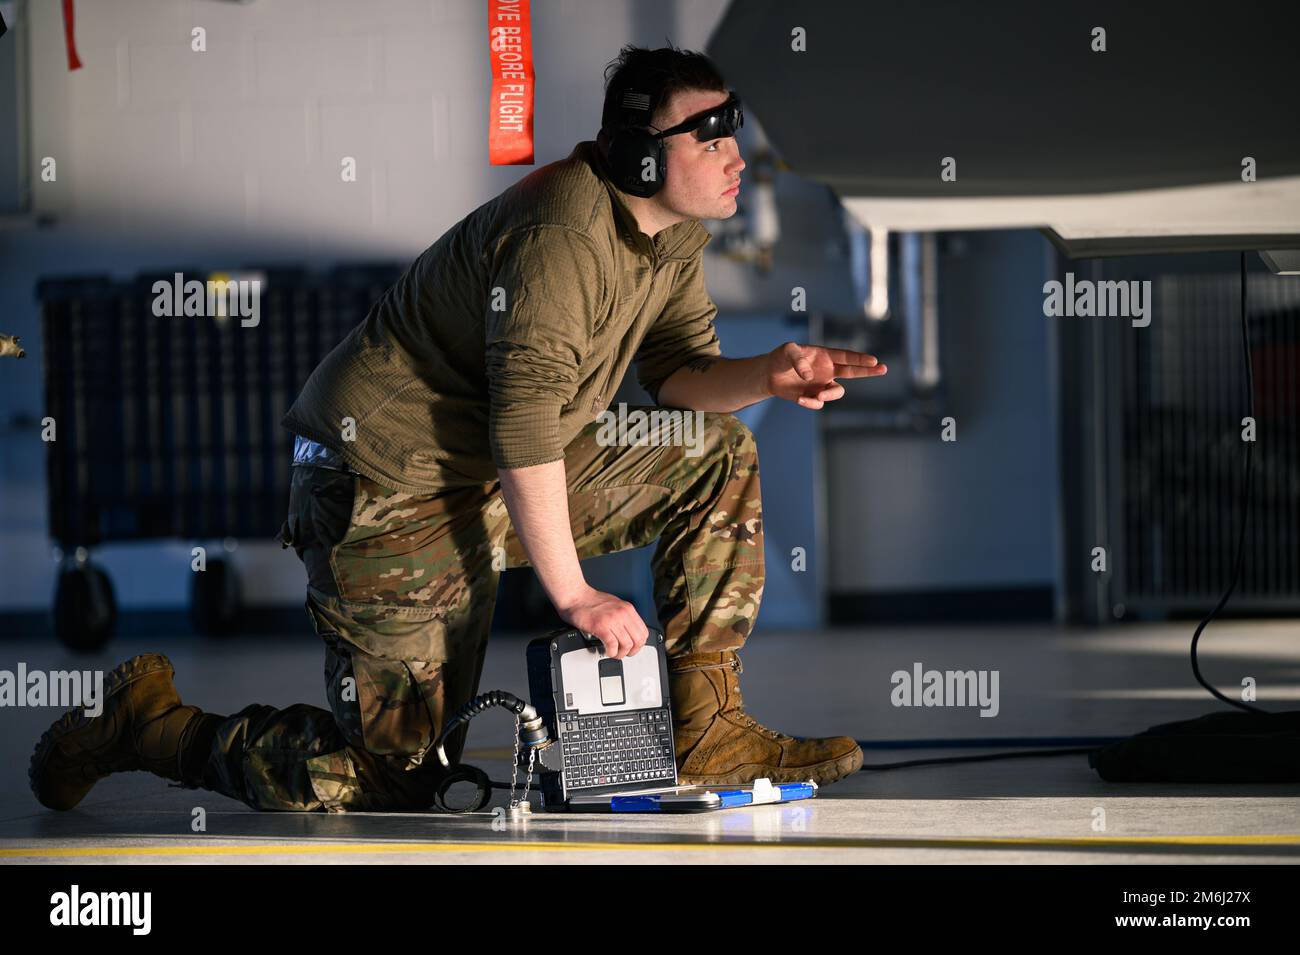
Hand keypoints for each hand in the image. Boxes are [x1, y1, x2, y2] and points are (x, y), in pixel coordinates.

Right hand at [554, 585, 648, 658]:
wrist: (575, 596)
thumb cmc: (591, 601)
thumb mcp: (614, 605)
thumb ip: (624, 617)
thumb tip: (629, 632)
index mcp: (627, 609)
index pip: (643, 632)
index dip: (639, 644)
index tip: (633, 648)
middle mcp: (622, 613)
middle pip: (638, 640)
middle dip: (632, 651)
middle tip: (624, 653)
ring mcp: (612, 620)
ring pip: (626, 644)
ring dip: (620, 654)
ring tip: (613, 653)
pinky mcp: (601, 626)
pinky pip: (612, 645)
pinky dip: (611, 652)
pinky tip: (606, 651)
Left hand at [764, 342, 886, 408]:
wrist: (769, 375)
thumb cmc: (780, 358)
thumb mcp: (787, 351)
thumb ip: (798, 360)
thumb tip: (810, 377)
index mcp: (825, 355)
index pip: (846, 356)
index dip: (859, 359)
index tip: (873, 360)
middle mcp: (828, 370)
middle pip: (853, 371)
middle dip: (868, 371)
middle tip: (883, 369)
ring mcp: (822, 384)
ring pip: (837, 392)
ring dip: (829, 395)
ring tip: (818, 396)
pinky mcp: (813, 397)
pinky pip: (819, 403)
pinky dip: (811, 403)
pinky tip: (800, 399)